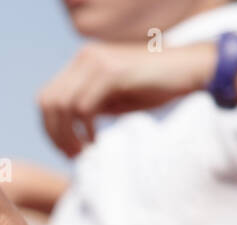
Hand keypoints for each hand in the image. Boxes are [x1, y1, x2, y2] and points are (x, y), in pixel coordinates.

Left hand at [38, 42, 216, 156]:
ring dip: (67, 134)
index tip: (64, 148)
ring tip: (82, 150)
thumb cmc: (154, 87)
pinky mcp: (112, 72)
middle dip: (54, 134)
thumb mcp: (113, 100)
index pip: (47, 97)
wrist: (189, 69)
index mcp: (82, 62)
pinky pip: (83, 106)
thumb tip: (64, 132)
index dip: (50, 127)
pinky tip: (95, 139)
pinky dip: (84, 128)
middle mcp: (85, 58)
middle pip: (48, 102)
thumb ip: (88, 108)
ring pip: (62, 105)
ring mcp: (97, 62)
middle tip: (71, 154)